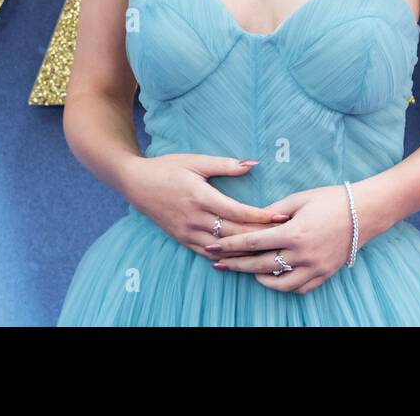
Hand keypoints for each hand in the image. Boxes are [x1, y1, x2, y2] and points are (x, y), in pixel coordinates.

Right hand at [121, 154, 288, 259]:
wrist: (136, 183)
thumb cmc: (168, 168)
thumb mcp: (196, 161)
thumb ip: (225, 165)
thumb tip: (252, 163)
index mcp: (201, 196)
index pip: (237, 212)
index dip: (261, 216)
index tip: (281, 217)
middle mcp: (195, 218)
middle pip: (234, 233)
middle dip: (260, 236)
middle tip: (283, 236)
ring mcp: (187, 231)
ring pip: (222, 247)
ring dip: (246, 249)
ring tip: (268, 250)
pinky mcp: (182, 239)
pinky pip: (207, 252)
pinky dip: (226, 256)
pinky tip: (241, 258)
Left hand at [207, 185, 357, 294]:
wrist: (365, 211)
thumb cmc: (331, 199)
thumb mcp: (299, 199)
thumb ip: (272, 212)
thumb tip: (250, 221)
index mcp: (294, 233)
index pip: (253, 242)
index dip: (230, 246)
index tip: (212, 247)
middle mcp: (303, 254)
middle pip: (260, 266)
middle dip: (236, 265)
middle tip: (218, 263)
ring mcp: (315, 268)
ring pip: (279, 284)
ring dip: (259, 278)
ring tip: (247, 270)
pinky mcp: (325, 274)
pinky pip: (299, 288)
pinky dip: (283, 285)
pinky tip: (273, 277)